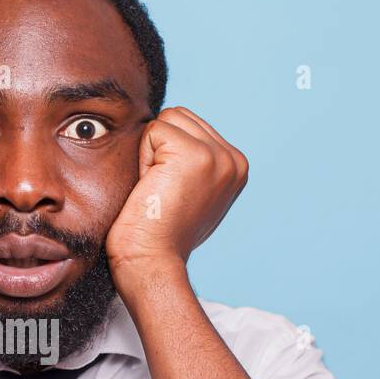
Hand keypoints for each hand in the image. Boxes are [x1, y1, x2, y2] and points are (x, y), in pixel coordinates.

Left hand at [105, 106, 247, 274]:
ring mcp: (217, 156)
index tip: (171, 194)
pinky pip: (153, 130)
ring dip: (151, 153)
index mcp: (236, 167)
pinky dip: (143, 159)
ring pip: (167, 120)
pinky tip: (152, 189)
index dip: (166, 155)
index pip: (188, 125)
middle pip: (178, 116)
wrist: (152, 262)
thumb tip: (174, 133)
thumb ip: (193, 161)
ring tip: (157, 189)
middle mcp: (234, 159)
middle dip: (159, 150)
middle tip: (161, 191)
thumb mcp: (190, 193)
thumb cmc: (159, 235)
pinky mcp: (195, 155)